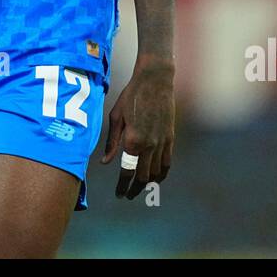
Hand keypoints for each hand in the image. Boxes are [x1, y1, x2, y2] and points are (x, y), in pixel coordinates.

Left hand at [100, 58, 173, 198]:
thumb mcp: (116, 117)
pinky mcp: (170, 137)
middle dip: (135, 189)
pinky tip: (156, 177)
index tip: (119, 194)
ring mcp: (162, 142)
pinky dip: (162, 173)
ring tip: (140, 188)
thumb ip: (112, 142)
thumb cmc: (131, 96)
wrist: (155, 81)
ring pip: (157, 172)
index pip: (127, 172)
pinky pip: (167, 162)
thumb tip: (106, 162)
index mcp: (133, 140)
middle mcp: (149, 144)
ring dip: (148, 183)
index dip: (122, 186)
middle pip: (143, 177)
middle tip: (127, 195)